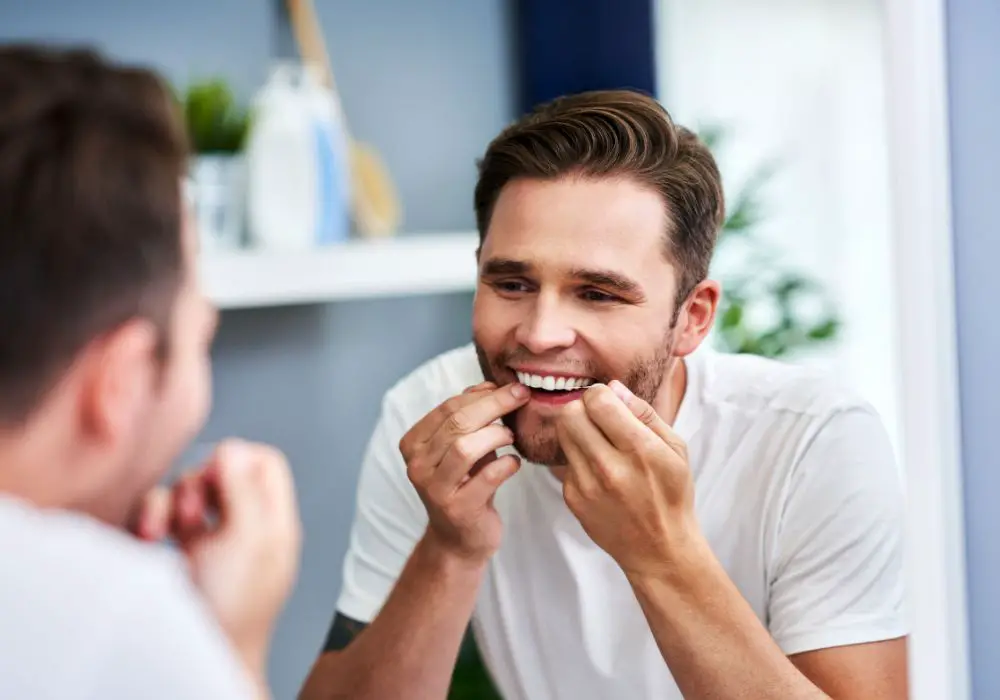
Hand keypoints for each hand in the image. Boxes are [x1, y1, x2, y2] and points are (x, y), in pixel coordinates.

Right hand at [132, 439, 301, 678]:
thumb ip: (244, 490)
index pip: (265, 463)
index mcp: (273, 523)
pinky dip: (148, 519)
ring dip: (166, 503)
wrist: (197, 662)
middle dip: (195, 483)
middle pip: (221, 471)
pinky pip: (160, 517)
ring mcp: (211, 542)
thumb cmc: (231, 610)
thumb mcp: (248, 542)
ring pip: (185, 492)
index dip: (238, 459)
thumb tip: (233, 447)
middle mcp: (245, 528)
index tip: (215, 479)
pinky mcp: (178, 556)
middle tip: (188, 515)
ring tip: (158, 531)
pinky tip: (145, 538)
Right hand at [399, 381, 529, 562]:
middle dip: (495, 405)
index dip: (482, 394)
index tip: (510, 388)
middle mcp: (417, 466)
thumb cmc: (465, 485)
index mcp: (413, 444)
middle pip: (457, 424)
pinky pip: (486, 477)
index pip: (447, 408)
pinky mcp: (458, 509)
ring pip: (465, 447)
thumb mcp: (461, 447)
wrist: (458, 540)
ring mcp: (435, 489)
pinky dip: (506, 464)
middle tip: (522, 397)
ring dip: (496, 435)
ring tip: (511, 436)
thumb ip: (468, 417)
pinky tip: (514, 463)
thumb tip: (489, 385)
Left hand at [556, 381, 701, 579]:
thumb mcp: (675, 449)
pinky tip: (599, 471)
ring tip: (599, 442)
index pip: (597, 400)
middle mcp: (609, 468)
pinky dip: (579, 458)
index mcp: (640, 450)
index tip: (610, 405)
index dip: (601, 395)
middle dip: (583, 408)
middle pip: (570, 413)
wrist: (659, 549)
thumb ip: (644, 413)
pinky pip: (565, 460)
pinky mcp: (572, 498)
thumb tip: (612, 388)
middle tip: (599, 420)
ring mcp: (586, 485)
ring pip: (563, 433)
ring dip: (578, 430)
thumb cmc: (671, 494)